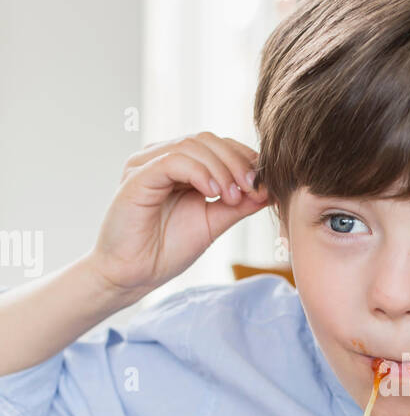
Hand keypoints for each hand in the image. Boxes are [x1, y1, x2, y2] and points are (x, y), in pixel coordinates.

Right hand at [88, 132, 268, 296]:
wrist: (132, 275)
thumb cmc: (166, 250)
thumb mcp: (213, 222)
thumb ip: (239, 204)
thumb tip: (270, 189)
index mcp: (180, 165)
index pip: (218, 145)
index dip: (245, 159)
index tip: (265, 185)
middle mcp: (162, 158)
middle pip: (208, 140)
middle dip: (237, 162)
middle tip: (254, 189)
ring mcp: (147, 164)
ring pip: (193, 146)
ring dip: (222, 168)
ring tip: (234, 196)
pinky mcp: (137, 176)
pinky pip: (173, 161)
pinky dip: (200, 173)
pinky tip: (214, 193)